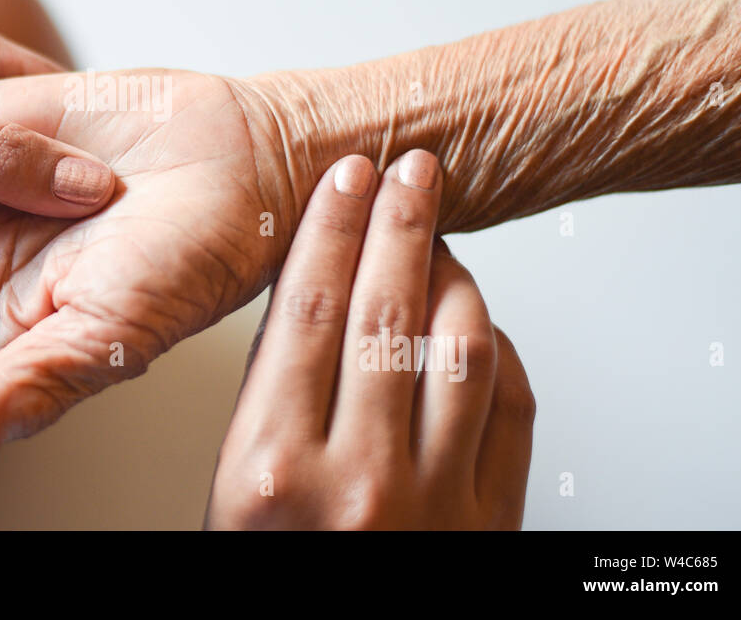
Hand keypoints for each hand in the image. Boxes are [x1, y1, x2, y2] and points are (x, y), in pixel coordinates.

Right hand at [205, 151, 534, 528]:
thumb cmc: (273, 573)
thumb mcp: (232, 493)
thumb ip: (271, 400)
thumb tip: (310, 299)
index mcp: (272, 472)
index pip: (306, 310)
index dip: (331, 227)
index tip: (343, 178)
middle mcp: (356, 483)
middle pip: (385, 310)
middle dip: (400, 220)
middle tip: (408, 169)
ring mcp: (434, 505)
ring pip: (459, 347)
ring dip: (453, 272)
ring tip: (440, 231)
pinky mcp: (490, 526)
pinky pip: (508, 407)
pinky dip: (495, 347)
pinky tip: (475, 318)